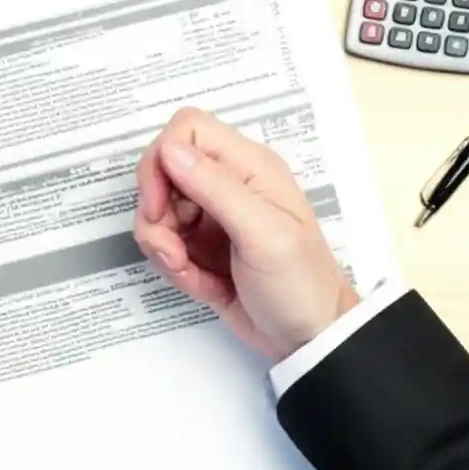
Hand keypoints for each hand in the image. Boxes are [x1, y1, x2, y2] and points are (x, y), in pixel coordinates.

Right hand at [133, 108, 357, 359]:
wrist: (312, 339)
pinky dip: (172, 266)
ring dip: (162, 245)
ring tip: (189, 270)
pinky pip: (165, 244)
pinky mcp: (202, 247)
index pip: (187, 130)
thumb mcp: (264, 235)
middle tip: (174, 247)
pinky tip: (201, 282)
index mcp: (250, 168)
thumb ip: (216, 188)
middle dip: (156, 213)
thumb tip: (172, 150)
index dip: (161, 160)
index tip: (159, 202)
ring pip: (158, 211)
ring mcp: (213, 216)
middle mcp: (228, 185)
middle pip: (163, 172)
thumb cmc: (303, 286)